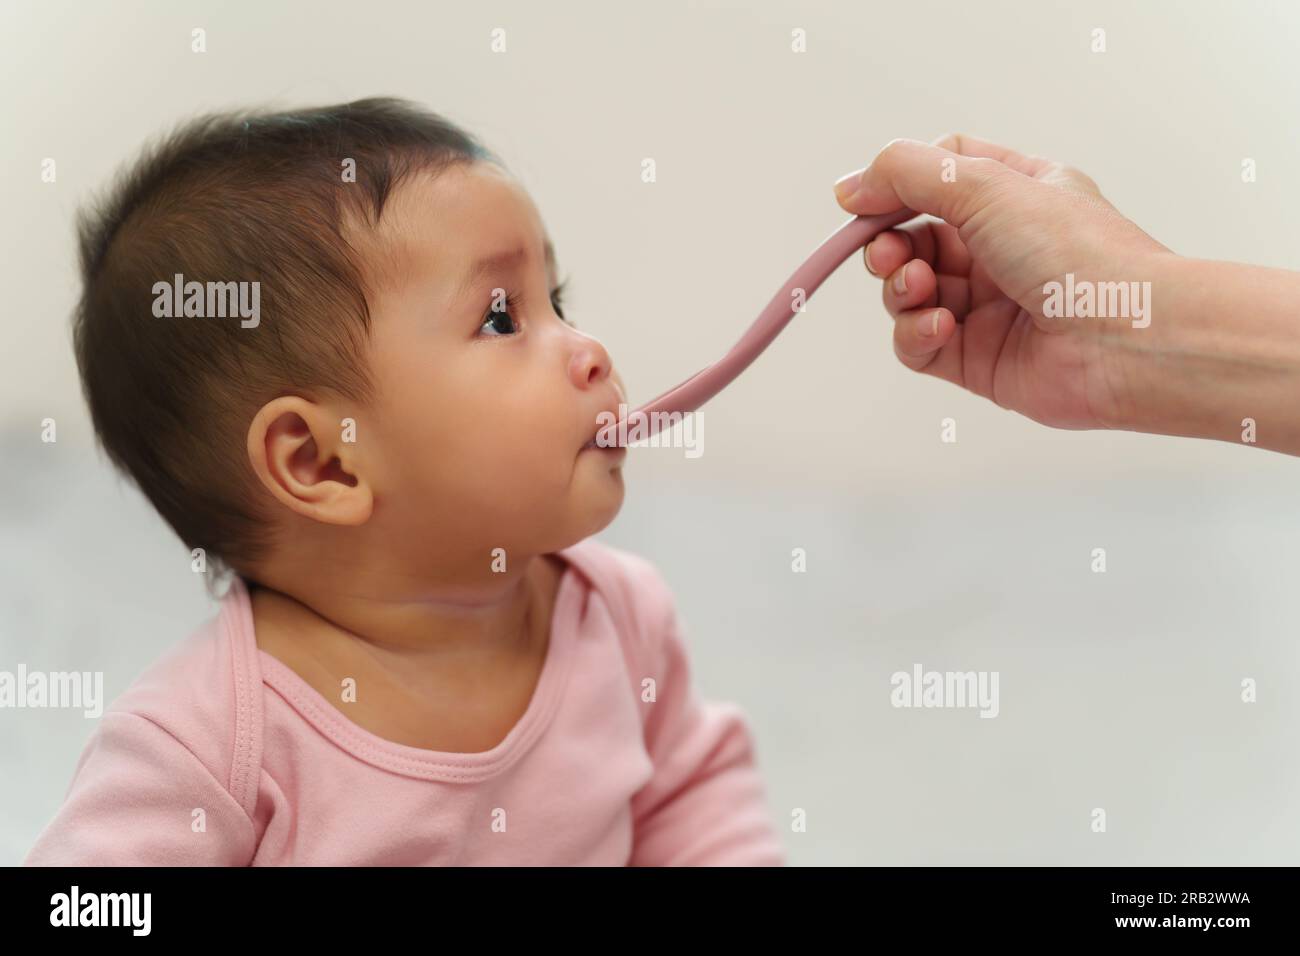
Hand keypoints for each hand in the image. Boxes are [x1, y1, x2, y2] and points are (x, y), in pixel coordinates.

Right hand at [833, 134, 1169, 430]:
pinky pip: (918, 344)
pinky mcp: (976, 358)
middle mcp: (1002, 248)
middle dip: (888, 245)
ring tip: (920, 289)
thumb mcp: (986, 185)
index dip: (895, 187)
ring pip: (908, 292)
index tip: (860, 202)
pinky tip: (938, 326)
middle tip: (886, 253)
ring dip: (900, 289)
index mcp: (1018, 194)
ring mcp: (988, 306)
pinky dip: (915, 334)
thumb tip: (852, 186)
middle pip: (914, 238)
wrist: (1126, 342)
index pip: (940, 174)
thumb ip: (909, 174)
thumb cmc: (1079, 256)